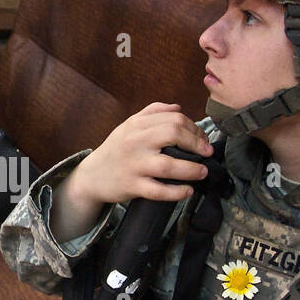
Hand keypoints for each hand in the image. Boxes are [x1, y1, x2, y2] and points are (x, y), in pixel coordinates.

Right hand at [72, 102, 212, 205]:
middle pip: (173, 134)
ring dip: (191, 169)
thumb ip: (153, 112)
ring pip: (168, 165)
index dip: (194, 128)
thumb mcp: (129, 125)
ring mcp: (134, 165)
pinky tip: (187, 190)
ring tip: (202, 172)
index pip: (173, 119)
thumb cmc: (116, 150)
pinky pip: (158, 190)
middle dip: (196, 143)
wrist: (92, 176)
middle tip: (207, 153)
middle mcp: (135, 142)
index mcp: (137, 125)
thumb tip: (178, 107)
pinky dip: (176, 192)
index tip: (203, 140)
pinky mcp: (132, 185)